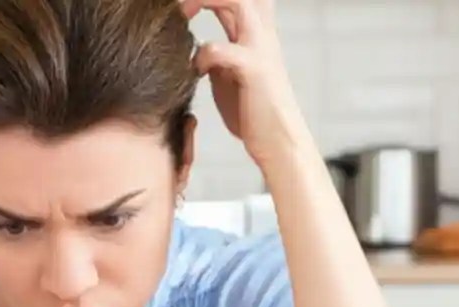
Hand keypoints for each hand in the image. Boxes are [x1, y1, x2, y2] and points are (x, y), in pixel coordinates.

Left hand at [181, 0, 313, 168]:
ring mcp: (260, 49)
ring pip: (239, 2)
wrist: (276, 140)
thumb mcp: (228, 72)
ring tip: (183, 15)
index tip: (182, 6)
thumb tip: (190, 44)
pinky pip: (221, 48)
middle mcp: (261, 33)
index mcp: (254, 32)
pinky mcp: (254, 71)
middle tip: (181, 5)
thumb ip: (214, 53)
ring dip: (206, 1)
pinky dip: (201, 55)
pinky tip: (193, 70)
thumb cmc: (250, 109)